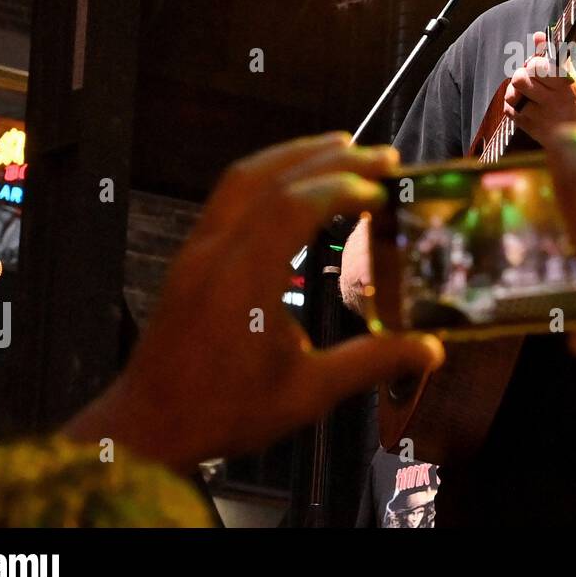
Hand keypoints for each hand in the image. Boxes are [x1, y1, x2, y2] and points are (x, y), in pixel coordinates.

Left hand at [63, 133, 442, 470]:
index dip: (344, 187)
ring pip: (244, 176)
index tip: (384, 191)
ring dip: (296, 155)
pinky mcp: (190, 256)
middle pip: (273, 177)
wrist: (146, 429)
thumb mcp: (308, 393)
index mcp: (243, 279)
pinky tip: (295, 182)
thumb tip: (429, 350)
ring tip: (343, 146)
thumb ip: (371, 362)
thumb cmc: (222, 412)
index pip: (295, 205)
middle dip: (331, 158)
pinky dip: (269, 173)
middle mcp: (216, 251)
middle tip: (382, 156)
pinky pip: (229, 194)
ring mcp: (197, 249)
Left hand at [504, 31, 575, 146]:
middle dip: (521, 75)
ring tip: (524, 93)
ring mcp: (543, 116)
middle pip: (520, 79)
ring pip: (513, 96)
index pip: (537, 65)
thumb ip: (553, 54)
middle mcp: (554, 99)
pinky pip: (511, 112)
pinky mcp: (535, 130)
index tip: (537, 67)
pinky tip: (523, 105)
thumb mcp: (571, 76)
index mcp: (565, 82)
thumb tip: (538, 36)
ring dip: (514, 91)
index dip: (533, 63)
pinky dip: (513, 106)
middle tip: (528, 79)